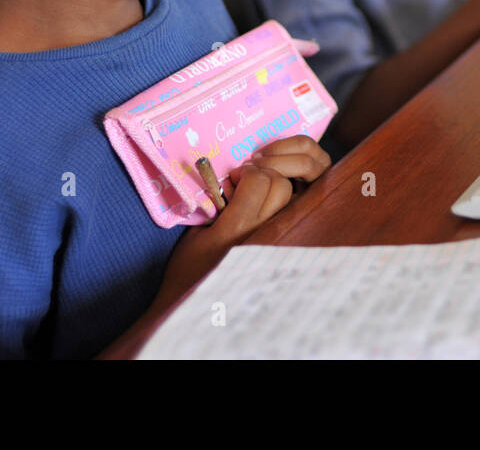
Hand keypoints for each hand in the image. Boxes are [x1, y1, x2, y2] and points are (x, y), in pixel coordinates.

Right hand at [155, 139, 328, 303]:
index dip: (247, 173)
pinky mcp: (280, 252)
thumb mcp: (195, 232)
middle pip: (281, 186)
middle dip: (264, 177)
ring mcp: (274, 244)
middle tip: (245, 185)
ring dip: (275, 191)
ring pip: (291, 201)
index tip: (234, 179)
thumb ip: (215, 202)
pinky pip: (289, 220)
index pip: (259, 181)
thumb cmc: (189, 268)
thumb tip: (235, 181)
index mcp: (235, 227)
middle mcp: (262, 234)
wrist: (200, 307)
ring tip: (255, 200)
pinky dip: (280, 211)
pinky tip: (263, 216)